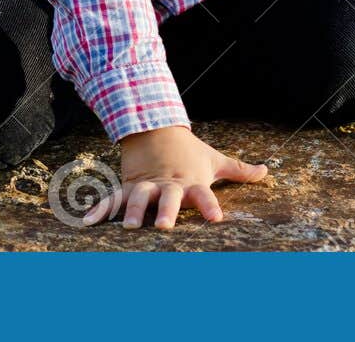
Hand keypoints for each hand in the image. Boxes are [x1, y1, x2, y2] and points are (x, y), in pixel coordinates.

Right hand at [83, 124, 269, 229]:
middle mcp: (168, 185)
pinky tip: (88, 223)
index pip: (204, 195)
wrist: (155, 128)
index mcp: (190, 181)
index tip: (216, 218)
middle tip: (166, 226)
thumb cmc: (189, 151)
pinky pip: (113, 198)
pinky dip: (100, 210)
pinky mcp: (128, 184)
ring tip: (130, 227)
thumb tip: (266, 171)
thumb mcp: (213, 159)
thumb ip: (239, 170)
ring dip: (134, 212)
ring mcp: (146, 185)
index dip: (210, 206)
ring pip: (138, 198)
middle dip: (167, 212)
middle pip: (168, 198)